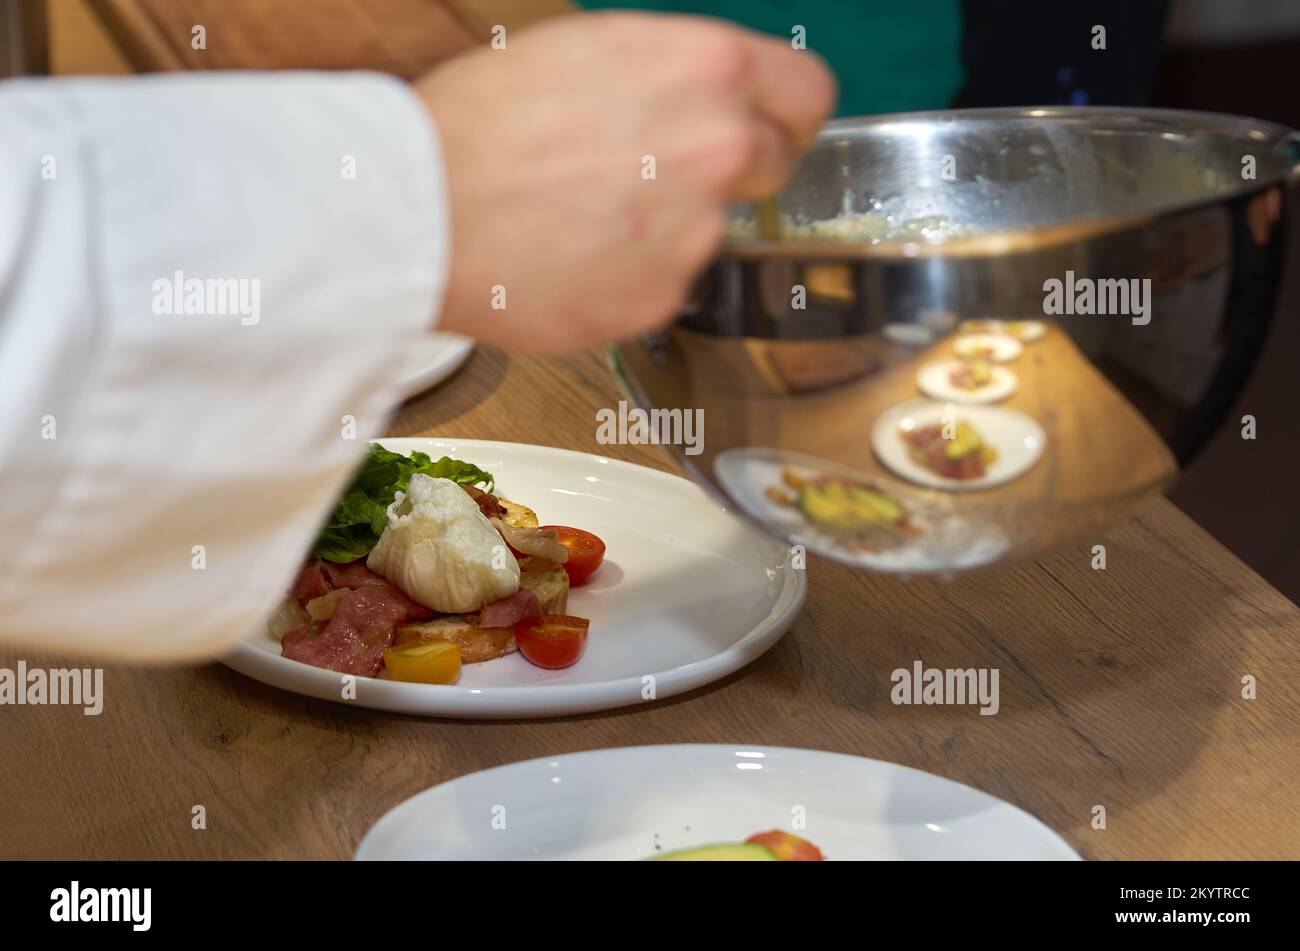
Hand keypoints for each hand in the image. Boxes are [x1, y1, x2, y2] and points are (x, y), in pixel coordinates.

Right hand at [417, 12, 835, 349]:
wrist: (420, 212)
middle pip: (774, 166)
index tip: (767, 128)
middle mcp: (719, 150)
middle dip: (731, 170)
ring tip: (584, 217)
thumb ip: (673, 78)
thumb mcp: (590, 52)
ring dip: (669, 228)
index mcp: (707, 68)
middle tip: (662, 176)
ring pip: (711, 231)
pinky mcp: (661, 299)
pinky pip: (666, 285)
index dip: (783, 114)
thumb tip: (706, 100)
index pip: (808, 94)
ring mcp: (695, 234)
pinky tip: (573, 257)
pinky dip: (631, 277)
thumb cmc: (479, 123)